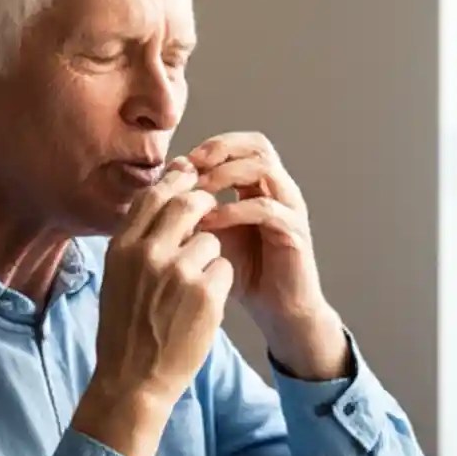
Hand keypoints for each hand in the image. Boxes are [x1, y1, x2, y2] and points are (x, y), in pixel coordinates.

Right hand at [72, 163, 233, 455]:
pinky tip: (204, 305)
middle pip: (188, 203)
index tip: (188, 175)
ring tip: (196, 284)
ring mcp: (178, 272)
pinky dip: (220, 282)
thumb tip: (163, 199)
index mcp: (122, 248)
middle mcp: (148, 254)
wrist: (133, 380)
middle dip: (204, 203)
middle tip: (211, 210)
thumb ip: (138, 240)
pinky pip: (225, 268)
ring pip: (211, 239)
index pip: (152, 195)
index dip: (175, 180)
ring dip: (211, 255)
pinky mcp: (206, 294)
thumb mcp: (117, 276)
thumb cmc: (125, 329)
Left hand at [189, 132, 348, 380]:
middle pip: (257, 145)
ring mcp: (290, 207)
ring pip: (263, 168)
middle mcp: (279, 189)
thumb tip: (162, 183)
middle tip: (190, 166)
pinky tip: (210, 223)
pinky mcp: (294, 231)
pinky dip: (234, 210)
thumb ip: (192, 209)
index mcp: (260, 186)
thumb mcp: (210, 234)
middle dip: (221, 150)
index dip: (211, 146)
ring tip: (197, 194)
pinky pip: (266, 208)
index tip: (180, 163)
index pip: (241, 144)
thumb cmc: (242, 273)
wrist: (276, 311)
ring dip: (225, 176)